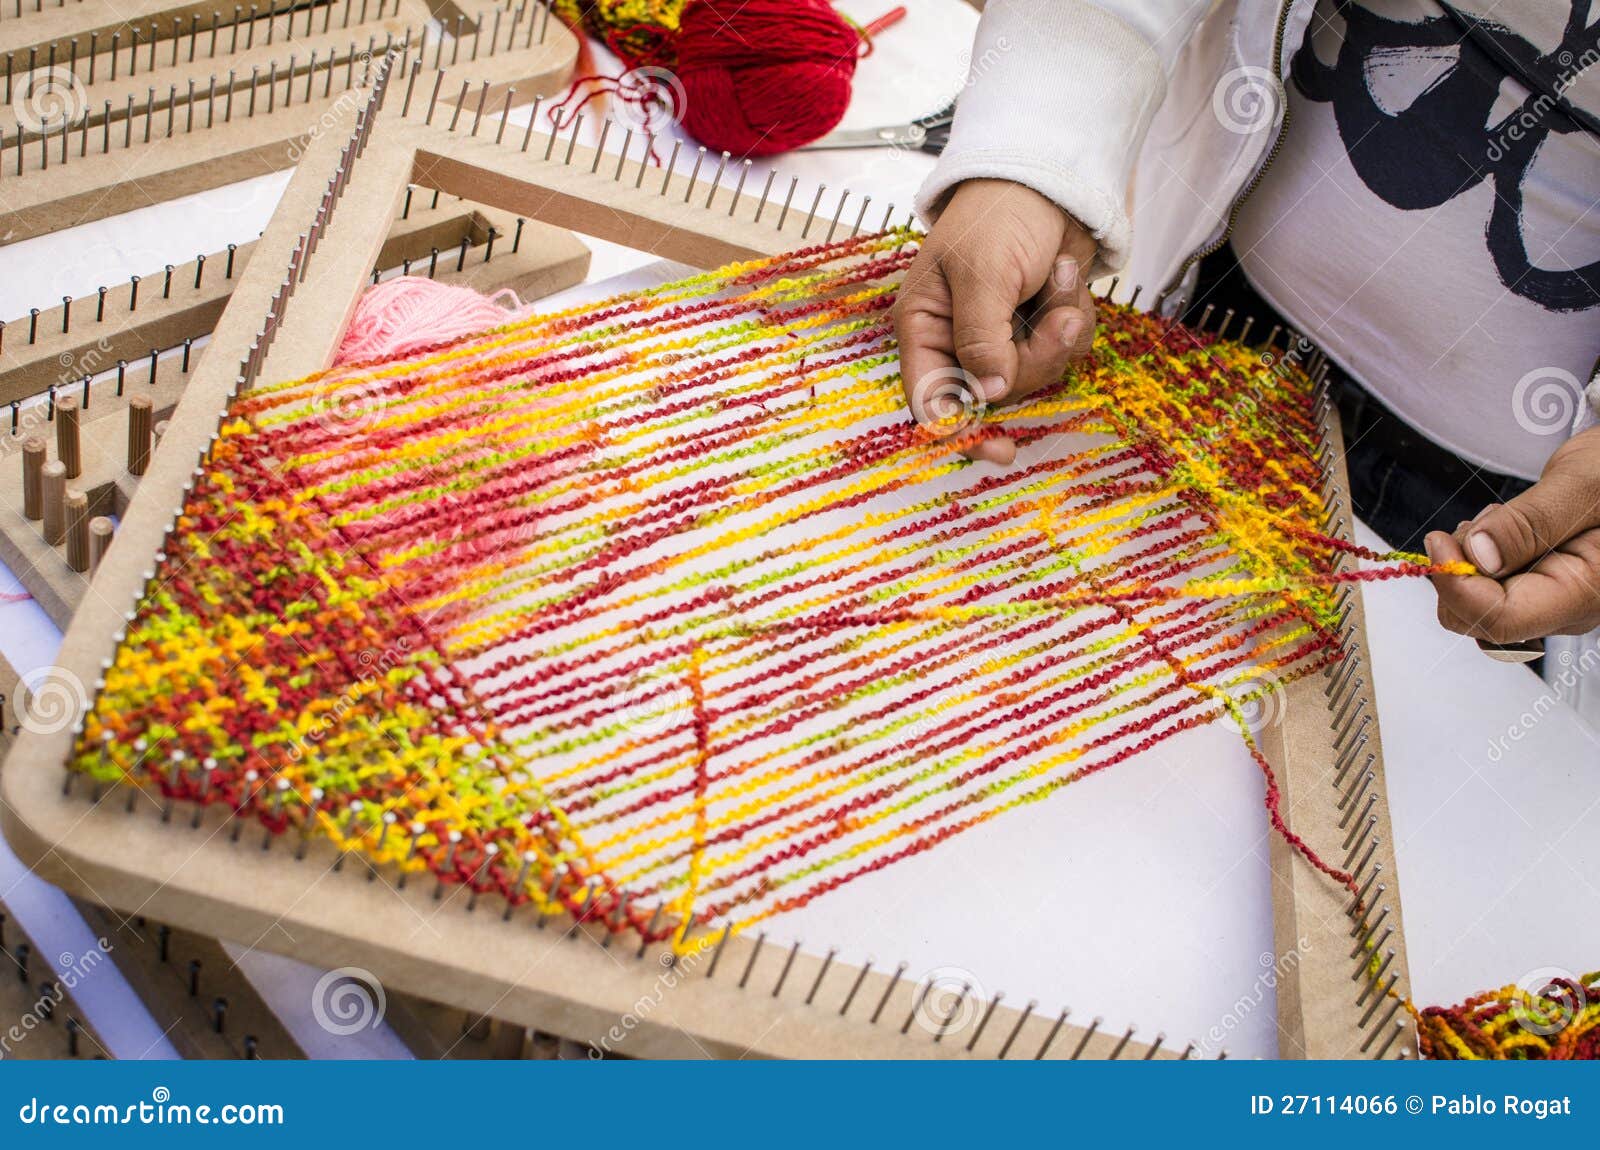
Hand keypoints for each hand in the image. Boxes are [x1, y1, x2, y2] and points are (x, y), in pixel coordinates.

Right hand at [893, 180, 1097, 464]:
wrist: (1051, 179)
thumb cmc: (999, 212)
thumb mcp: (982, 270)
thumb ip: (981, 335)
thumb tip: (987, 392)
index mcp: (925, 326)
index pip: (931, 400)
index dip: (962, 431)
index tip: (998, 449)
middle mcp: (958, 340)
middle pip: (994, 395)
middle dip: (1034, 361)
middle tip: (1058, 319)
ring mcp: (1001, 337)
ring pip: (1034, 377)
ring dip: (1059, 333)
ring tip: (1062, 278)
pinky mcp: (1038, 329)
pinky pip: (1063, 355)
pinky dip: (1075, 321)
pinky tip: (1067, 279)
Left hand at [1425, 426, 1599, 642]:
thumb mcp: (1585, 483)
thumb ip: (1531, 522)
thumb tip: (1478, 556)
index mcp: (1586, 592)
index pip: (1502, 620)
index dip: (1458, 586)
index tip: (1439, 543)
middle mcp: (1566, 607)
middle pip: (1479, 616)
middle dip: (1462, 567)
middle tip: (1488, 519)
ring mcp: (1550, 598)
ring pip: (1476, 598)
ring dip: (1471, 553)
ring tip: (1509, 514)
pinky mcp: (1536, 583)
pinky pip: (1486, 582)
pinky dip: (1478, 551)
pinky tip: (1506, 523)